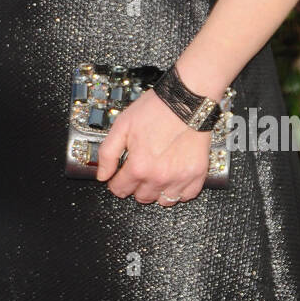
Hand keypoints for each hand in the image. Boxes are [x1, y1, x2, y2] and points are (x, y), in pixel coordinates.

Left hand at [95, 87, 210, 204]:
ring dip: (156, 190)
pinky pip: (185, 196)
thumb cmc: (156, 109)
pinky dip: (178, 190)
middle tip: (139, 170)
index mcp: (139, 166)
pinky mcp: (197, 174)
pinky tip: (173, 176)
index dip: (116, 182)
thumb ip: (108, 153)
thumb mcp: (121, 125)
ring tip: (156, 174)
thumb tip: (102, 175)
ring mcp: (180, 178)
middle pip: (141, 197)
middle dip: (136, 186)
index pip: (120, 190)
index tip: (119, 176)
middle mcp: (159, 177)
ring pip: (163, 201)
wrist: (186, 100)